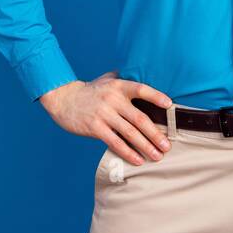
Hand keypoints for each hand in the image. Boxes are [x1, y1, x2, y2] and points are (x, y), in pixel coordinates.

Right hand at [39, 70, 173, 164]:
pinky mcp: (94, 127)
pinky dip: (128, 152)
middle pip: (139, 118)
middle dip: (155, 134)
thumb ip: (123, 78)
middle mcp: (112, 99)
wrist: (63, 99)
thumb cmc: (90, 90)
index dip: (155, 96)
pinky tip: (138, 160)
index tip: (169, 105)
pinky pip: (115, 142)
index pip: (141, 89)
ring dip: (146, 146)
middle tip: (167, 146)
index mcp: (118, 85)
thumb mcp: (106, 79)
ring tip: (157, 155)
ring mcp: (103, 114)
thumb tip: (143, 72)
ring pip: (130, 133)